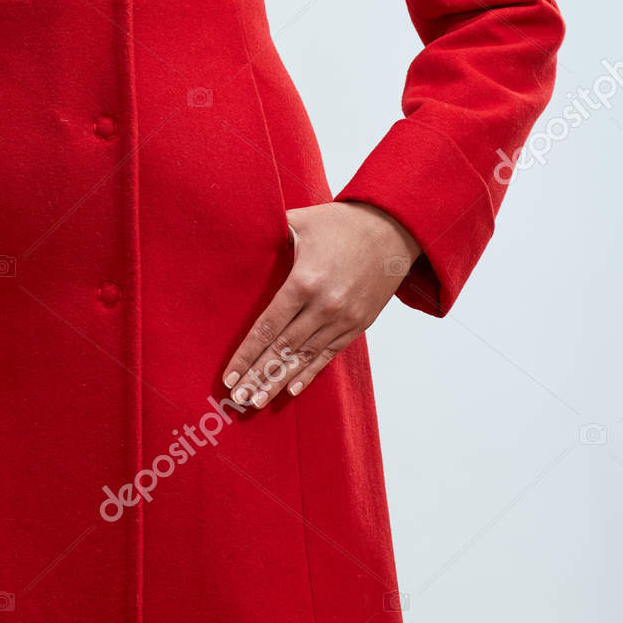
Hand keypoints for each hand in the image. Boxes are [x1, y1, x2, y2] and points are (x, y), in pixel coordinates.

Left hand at [221, 201, 420, 408]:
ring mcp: (343, 318)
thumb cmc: (341, 223)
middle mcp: (324, 305)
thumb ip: (271, 233)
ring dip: (279, 381)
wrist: (392, 229)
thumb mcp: (302, 221)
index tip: (229, 375)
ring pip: (304, 357)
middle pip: (283, 349)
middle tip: (237, 398)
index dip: (247, 354)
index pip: (268, 326)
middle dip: (258, 375)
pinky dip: (309, 373)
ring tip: (257, 401)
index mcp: (304, 281)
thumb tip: (240, 234)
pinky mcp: (358, 324)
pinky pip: (329, 354)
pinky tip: (291, 389)